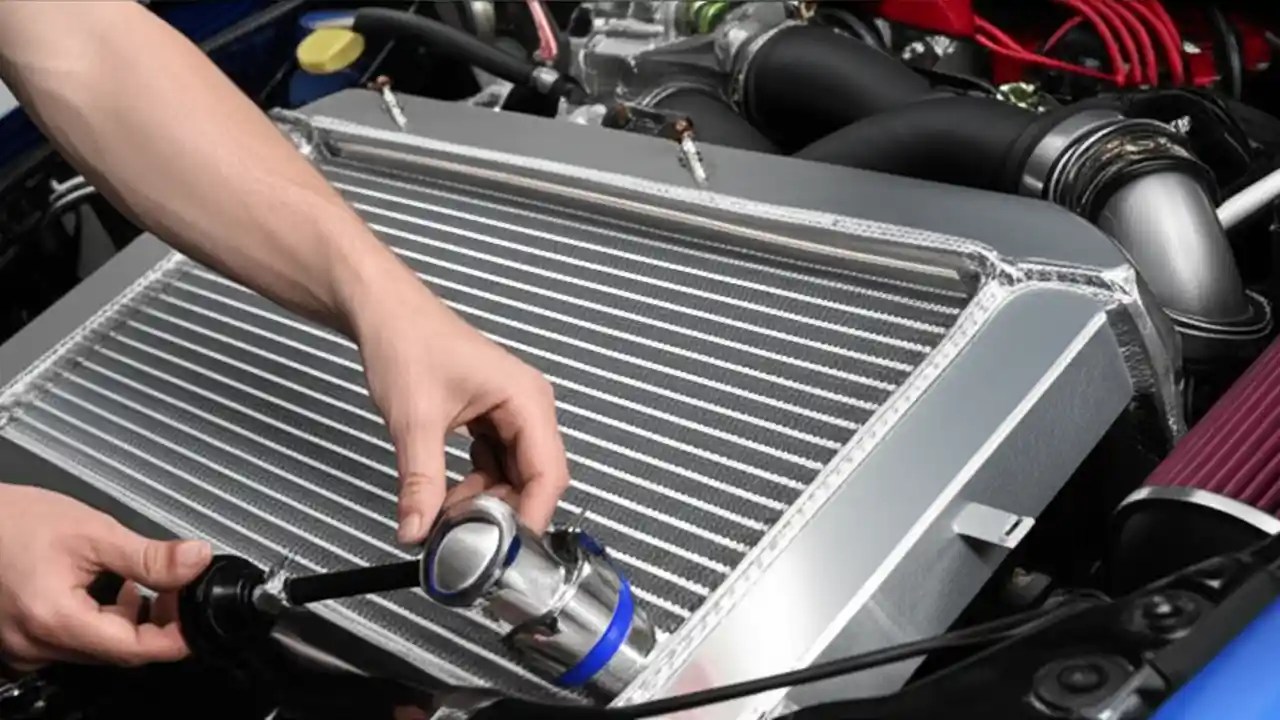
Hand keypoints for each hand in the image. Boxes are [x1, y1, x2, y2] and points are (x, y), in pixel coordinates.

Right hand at [0, 484, 212, 670]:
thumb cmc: (13, 522)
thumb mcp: (91, 532)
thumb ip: (148, 556)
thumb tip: (196, 560)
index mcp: (55, 622)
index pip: (134, 650)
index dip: (175, 636)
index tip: (198, 616)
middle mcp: (35, 648)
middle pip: (116, 652)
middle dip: (154, 624)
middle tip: (175, 589)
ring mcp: (23, 650)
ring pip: (95, 649)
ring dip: (126, 622)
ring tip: (139, 585)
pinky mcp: (18, 642)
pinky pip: (71, 643)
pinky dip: (98, 622)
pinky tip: (106, 593)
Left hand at [347, 267, 570, 543]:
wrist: (383, 310)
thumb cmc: (407, 341)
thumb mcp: (414, 420)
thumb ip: (420, 482)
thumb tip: (417, 531)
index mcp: (527, 400)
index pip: (549, 474)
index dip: (531, 516)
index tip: (504, 551)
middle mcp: (528, 407)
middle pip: (535, 479)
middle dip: (502, 512)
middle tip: (464, 538)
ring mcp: (510, 413)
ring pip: (513, 476)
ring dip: (485, 501)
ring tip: (445, 516)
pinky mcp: (490, 419)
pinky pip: (494, 464)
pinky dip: (474, 485)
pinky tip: (444, 495)